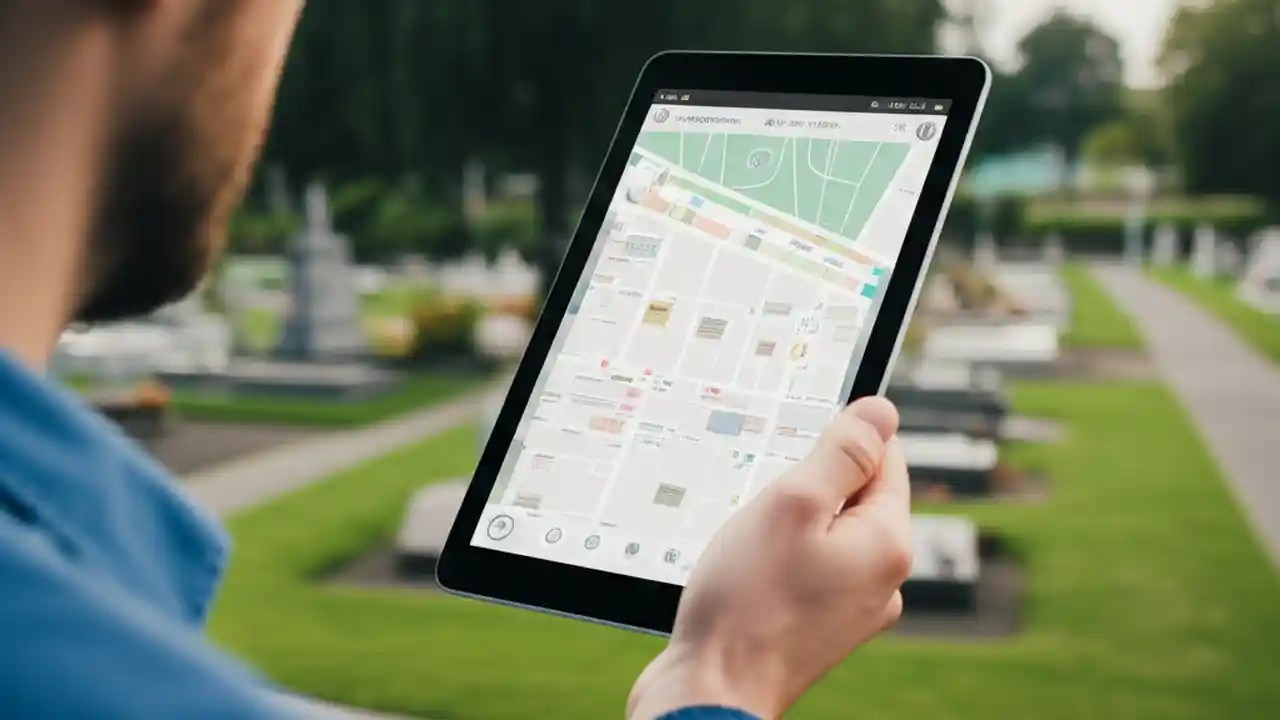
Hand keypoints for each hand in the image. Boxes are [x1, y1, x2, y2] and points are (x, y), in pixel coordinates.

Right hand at [628, 397, 910, 719]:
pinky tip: (748, 576)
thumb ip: (842, 452)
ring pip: (826, 533)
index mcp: (889, 543)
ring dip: (788, 526)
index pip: (884, 456)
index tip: (791, 456)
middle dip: (806, 489)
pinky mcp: (820, 628)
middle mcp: (883, 579)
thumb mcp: (792, 503)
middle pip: (854, 496)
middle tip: (763, 511)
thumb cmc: (746, 601)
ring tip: (751, 549)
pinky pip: (808, 569)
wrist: (711, 692)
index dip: (835, 443)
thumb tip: (882, 410)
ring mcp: (853, 608)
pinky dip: (779, 562)